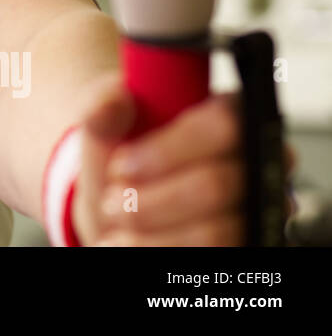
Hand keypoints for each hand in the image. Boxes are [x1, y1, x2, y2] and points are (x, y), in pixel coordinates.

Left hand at [71, 72, 296, 245]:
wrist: (121, 204)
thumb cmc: (124, 158)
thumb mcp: (105, 129)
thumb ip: (103, 108)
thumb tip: (114, 101)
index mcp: (229, 116)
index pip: (223, 125)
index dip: (168, 150)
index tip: (120, 167)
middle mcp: (256, 163)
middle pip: (216, 185)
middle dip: (151, 200)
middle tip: (111, 202)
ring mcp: (256, 210)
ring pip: (215, 233)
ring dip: (151, 233)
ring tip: (116, 226)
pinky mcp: (248, 244)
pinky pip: (212, 258)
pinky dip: (159, 251)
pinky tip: (129, 243)